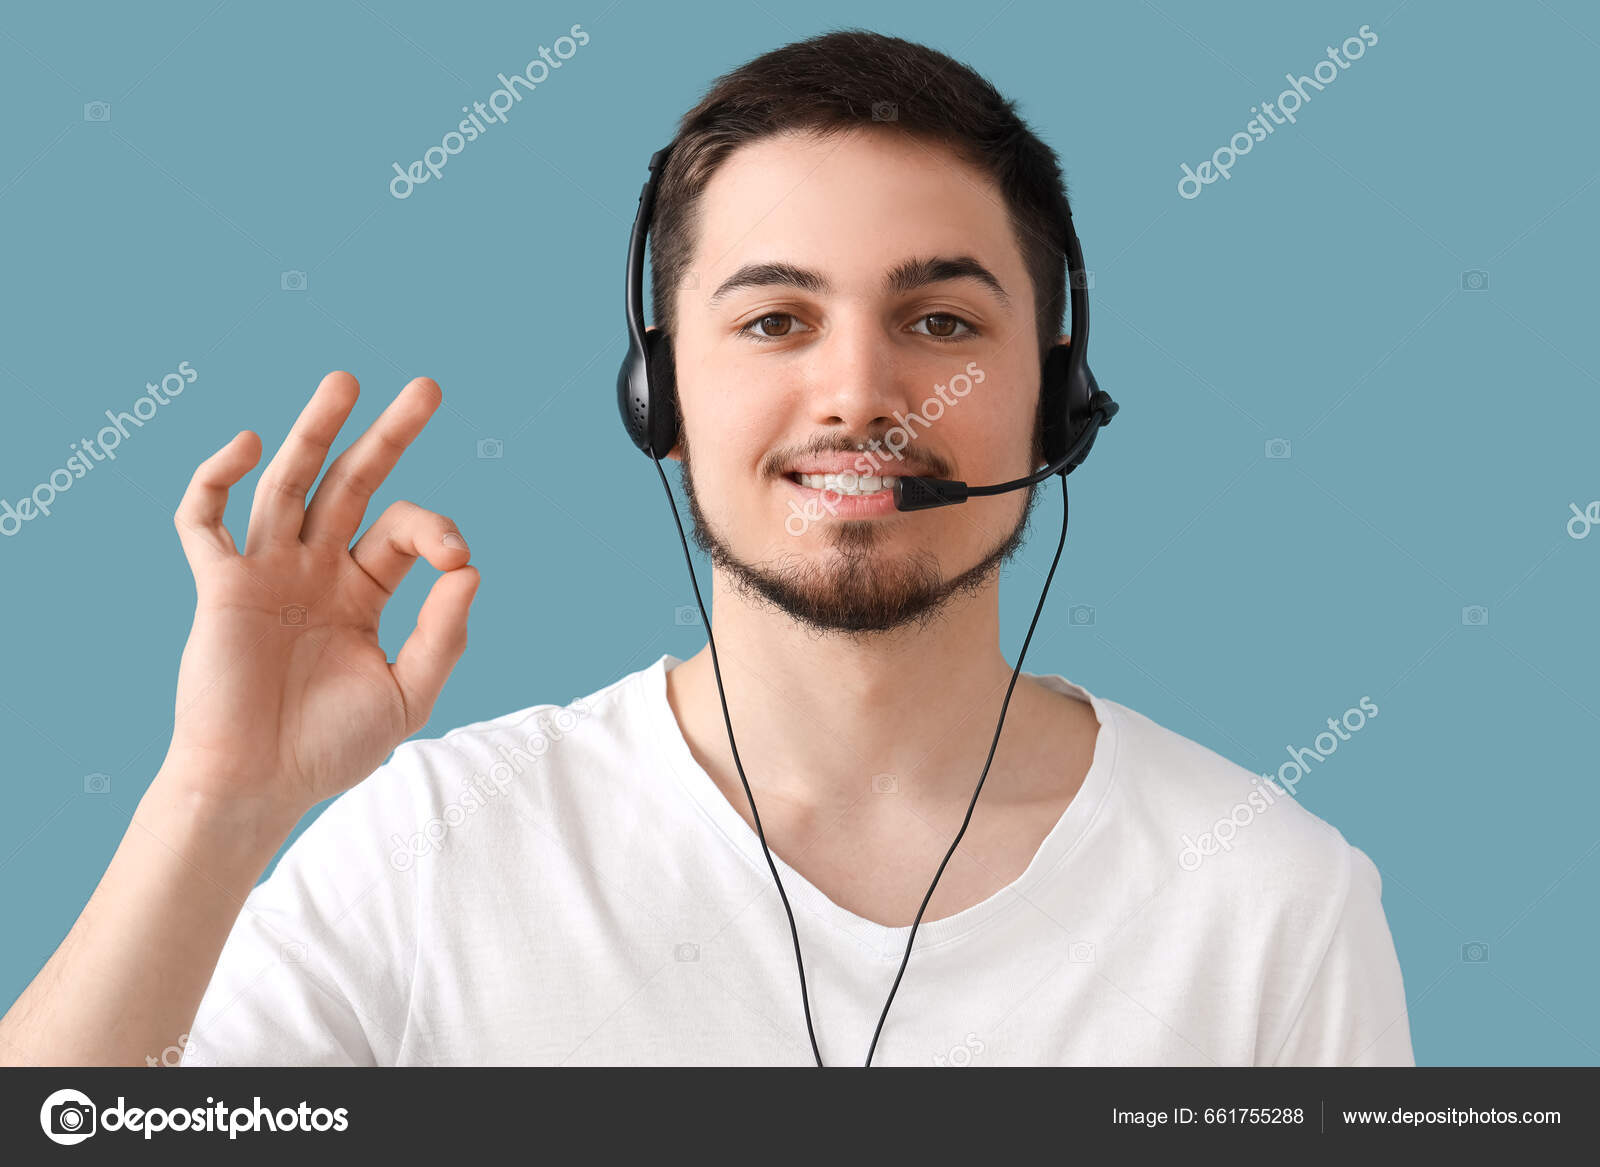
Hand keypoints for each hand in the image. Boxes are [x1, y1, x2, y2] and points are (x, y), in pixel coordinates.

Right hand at [162, 371, 477, 816]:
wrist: (259, 787)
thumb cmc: (329, 748)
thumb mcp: (409, 694)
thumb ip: (444, 634)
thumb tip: (472, 568)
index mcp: (363, 592)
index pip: (404, 531)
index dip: (436, 527)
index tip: (455, 558)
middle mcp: (317, 571)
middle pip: (354, 483)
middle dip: (389, 435)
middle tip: (428, 388)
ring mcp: (268, 573)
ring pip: (289, 483)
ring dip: (314, 430)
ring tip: (346, 381)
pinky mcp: (221, 586)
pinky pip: (205, 521)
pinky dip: (216, 478)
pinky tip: (247, 442)